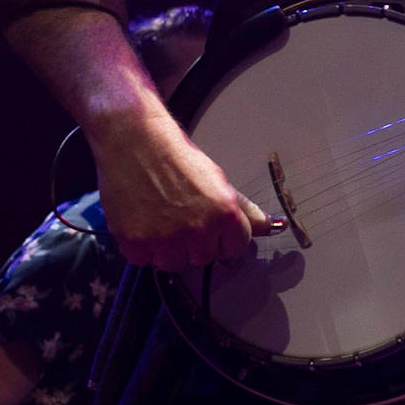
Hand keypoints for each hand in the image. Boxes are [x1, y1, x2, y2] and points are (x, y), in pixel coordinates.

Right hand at [96, 105, 270, 269]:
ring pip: (173, 264)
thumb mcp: (218, 180)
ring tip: (160, 219)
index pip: (235, 249)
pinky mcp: (135, 242)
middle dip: (194, 244)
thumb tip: (270, 226)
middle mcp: (197, 229)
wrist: (134, 141)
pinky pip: (144, 260)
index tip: (211, 230)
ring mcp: (165, 239)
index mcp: (224, 214)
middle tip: (181, 217)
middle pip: (203, 259)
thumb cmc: (176, 157)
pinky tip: (142, 221)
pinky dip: (141, 247)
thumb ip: (243, 210)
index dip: (222, 239)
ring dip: (168, 249)